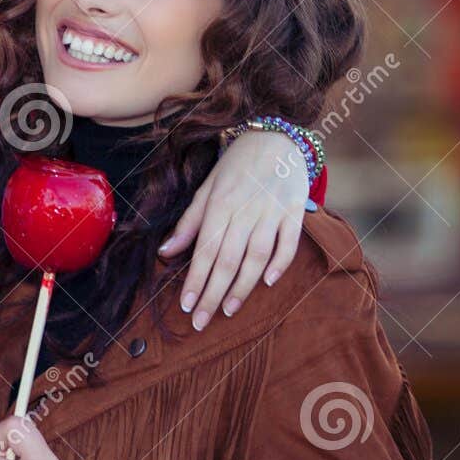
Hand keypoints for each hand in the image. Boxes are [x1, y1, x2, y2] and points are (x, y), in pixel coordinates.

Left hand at [158, 129, 308, 330]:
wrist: (275, 137)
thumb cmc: (235, 168)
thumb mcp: (206, 189)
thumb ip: (189, 223)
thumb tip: (166, 253)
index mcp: (219, 206)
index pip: (204, 251)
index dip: (195, 281)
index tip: (186, 306)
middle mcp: (244, 211)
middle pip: (227, 260)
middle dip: (213, 294)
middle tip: (201, 321)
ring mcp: (271, 212)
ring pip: (257, 256)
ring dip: (242, 286)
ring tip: (229, 310)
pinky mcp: (293, 211)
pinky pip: (288, 242)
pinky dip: (279, 263)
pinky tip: (268, 283)